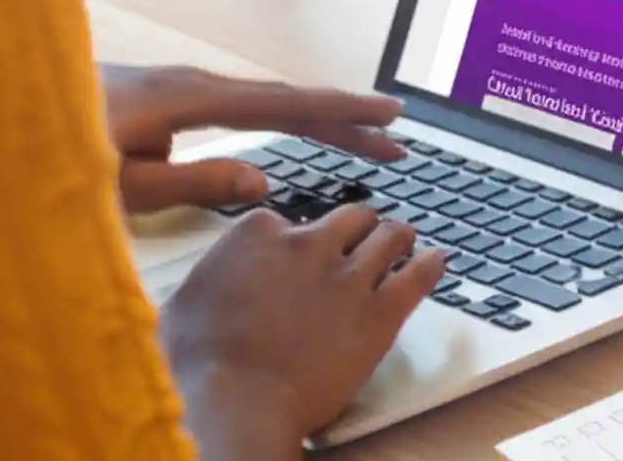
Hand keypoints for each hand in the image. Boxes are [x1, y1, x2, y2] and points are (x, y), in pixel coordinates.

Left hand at [101, 65, 403, 213]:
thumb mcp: (121, 183)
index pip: (283, 104)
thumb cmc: (52, 152)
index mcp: (189, 99)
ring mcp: (178, 89)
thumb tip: (263, 184)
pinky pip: (238, 110)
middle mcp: (192, 84)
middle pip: (285, 100)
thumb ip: (195, 183)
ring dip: (315, 121)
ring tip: (361, 140)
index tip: (390, 113)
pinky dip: (278, 121)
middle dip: (343, 119)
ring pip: (264, 104)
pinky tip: (286, 137)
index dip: (341, 111)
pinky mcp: (165, 102)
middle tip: (396, 139)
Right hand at [160, 206, 444, 460]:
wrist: (235, 405)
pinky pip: (419, 276)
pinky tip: (437, 261)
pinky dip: (431, 265)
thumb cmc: (200, 365)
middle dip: (358, 228)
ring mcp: (349, 276)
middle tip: (361, 242)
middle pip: (351, 216)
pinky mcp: (380, 313)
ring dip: (397, 238)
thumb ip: (214, 277)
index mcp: (258, 233)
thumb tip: (216, 280)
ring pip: (390, 235)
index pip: (291, 219)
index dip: (298, 240)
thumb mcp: (185, 303)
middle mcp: (308, 245)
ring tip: (402, 243)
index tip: (300, 256)